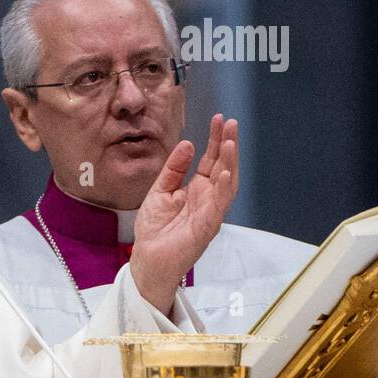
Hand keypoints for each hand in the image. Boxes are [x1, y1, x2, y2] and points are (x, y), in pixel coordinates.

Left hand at [130, 114, 238, 312]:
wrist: (147, 259)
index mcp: (197, 190)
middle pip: (222, 167)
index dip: (215, 140)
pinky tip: (226, 172)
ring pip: (226, 183)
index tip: (218, 118)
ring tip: (230, 142)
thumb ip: (173, 169)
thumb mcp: (160, 191)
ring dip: (230, 162)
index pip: (210, 160)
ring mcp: (210, 212)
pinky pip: (219, 206)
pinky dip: (224, 188)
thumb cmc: (155, 229)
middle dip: (227, 145)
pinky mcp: (207, 227)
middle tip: (230, 123)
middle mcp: (208, 199)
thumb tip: (188, 144)